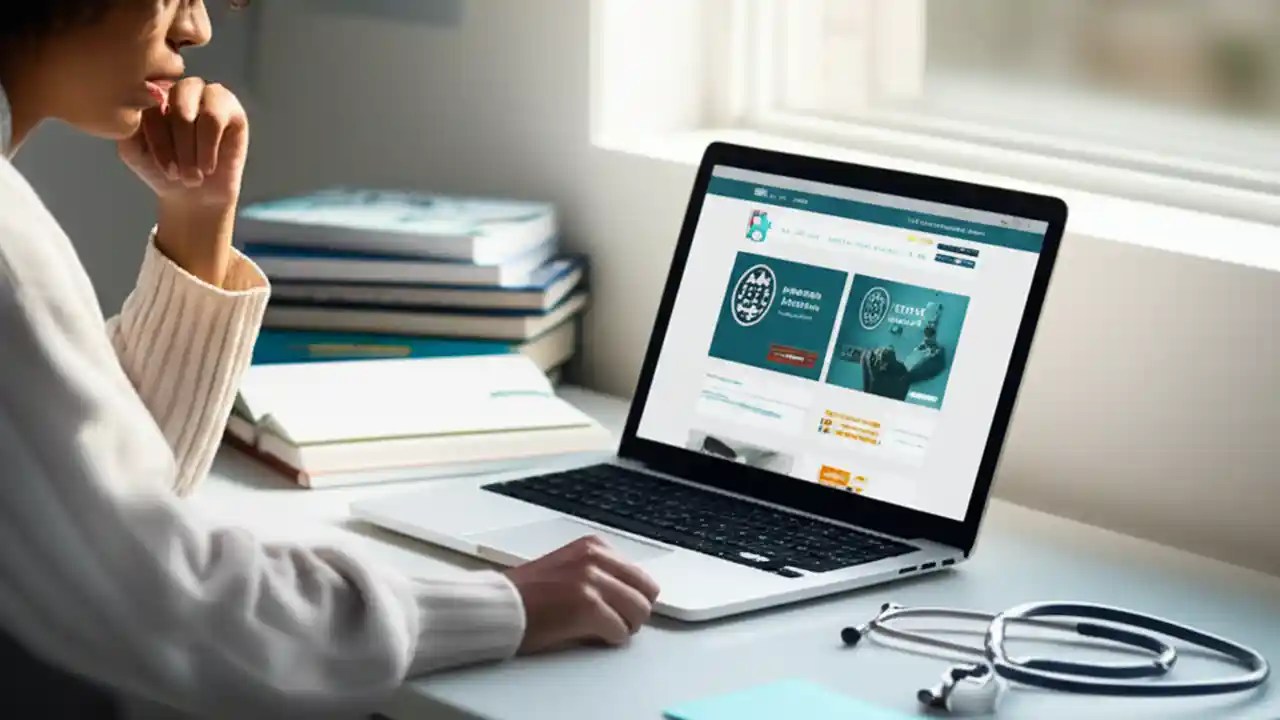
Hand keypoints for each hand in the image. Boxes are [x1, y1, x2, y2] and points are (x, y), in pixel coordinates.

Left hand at [118, 77, 248, 207]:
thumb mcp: (133, 148)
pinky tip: (207, 167)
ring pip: (193, 109)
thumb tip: (137, 105)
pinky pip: (215, 117)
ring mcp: (208, 94)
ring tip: (192, 175)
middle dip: (171, 140)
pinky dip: (208, 146)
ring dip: (190, 146)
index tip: (154, 164)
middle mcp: (181, 87)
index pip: (147, 97)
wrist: (193, 198)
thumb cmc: (161, 170)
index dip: (152, 133)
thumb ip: (128, 123)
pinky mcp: (232, 109)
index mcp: (154, 90)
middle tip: (175, 173)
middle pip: (171, 97)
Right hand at [504, 536, 660, 652]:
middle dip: (633, 613)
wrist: (499, 607)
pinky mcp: (587, 607)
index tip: (618, 608)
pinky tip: (590, 636)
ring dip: (624, 626)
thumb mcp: (570, 566)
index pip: (640, 576)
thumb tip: (633, 595)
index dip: (631, 598)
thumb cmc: (527, 593)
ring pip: (638, 612)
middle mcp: (595, 559)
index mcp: (593, 546)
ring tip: (601, 630)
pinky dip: (609, 639)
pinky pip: (619, 631)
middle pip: (646, 593)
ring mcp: (592, 581)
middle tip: (614, 623)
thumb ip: (600, 572)